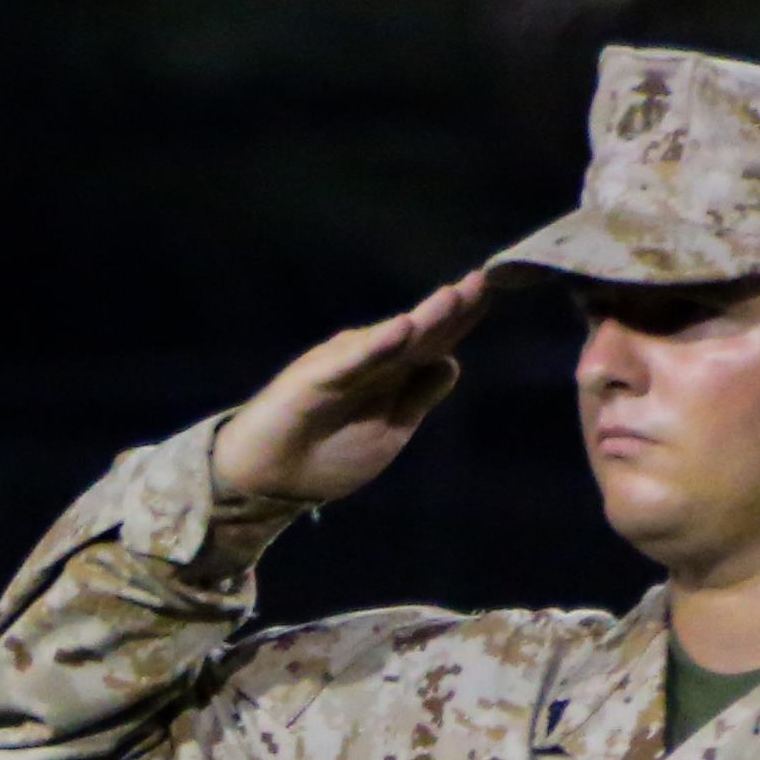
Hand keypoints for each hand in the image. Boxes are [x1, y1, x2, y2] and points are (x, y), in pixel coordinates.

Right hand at [202, 270, 497, 521]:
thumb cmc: (325, 459)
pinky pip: (353, 361)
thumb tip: (451, 362)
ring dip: (424, 318)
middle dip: (453, 308)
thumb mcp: (389, 434)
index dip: (463, 319)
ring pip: (392, 339)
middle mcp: (371, 361)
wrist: (267, 479)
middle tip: (485, 280)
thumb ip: (417, 398)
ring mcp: (345, 366)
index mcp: (391, 375)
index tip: (492, 293)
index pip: (434, 342)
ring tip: (456, 295)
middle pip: (420, 331)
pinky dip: (377, 346)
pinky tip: (402, 330)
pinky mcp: (316, 377)